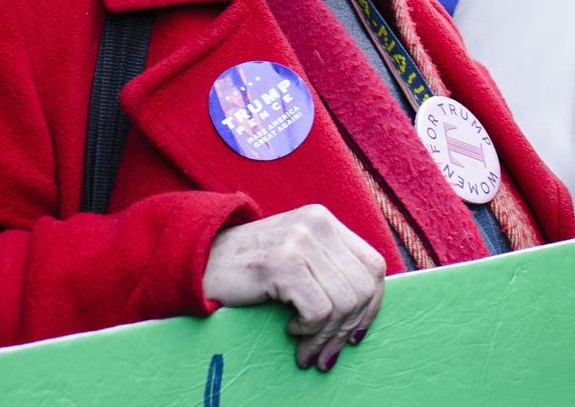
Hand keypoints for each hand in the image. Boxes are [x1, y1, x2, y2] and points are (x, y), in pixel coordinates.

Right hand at [202, 205, 386, 371]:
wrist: (199, 262)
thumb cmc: (250, 270)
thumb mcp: (298, 258)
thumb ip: (330, 269)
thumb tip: (366, 310)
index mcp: (325, 220)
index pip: (374, 266)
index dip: (371, 306)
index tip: (354, 335)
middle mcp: (317, 223)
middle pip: (362, 288)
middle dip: (346, 330)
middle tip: (325, 353)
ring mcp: (300, 240)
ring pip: (343, 303)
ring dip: (325, 337)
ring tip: (305, 348)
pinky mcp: (284, 262)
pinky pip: (319, 310)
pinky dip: (308, 330)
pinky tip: (289, 330)